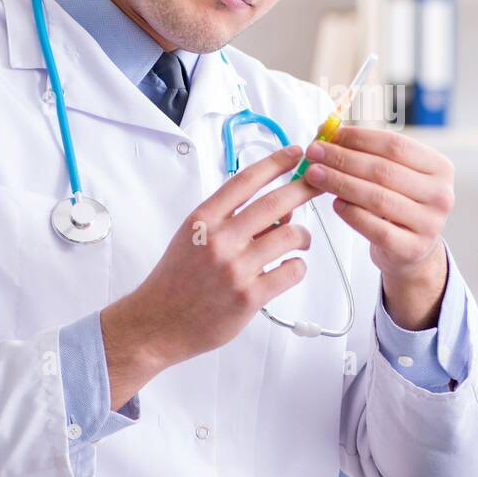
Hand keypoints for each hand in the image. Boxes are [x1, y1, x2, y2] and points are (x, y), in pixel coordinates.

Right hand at [101, 144, 317, 406]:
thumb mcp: (193, 237)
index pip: (246, 181)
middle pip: (275, 202)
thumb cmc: (177, 279)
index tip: (296, 153)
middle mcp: (220, 239)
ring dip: (303, 236)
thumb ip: (229, 219)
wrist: (157, 323)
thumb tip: (279, 208)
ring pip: (290, 236)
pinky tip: (288, 268)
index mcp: (203, 219)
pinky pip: (292, 271)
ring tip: (300, 242)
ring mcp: (235, 269)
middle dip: (304, 188)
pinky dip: (297, 266)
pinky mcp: (250, 297)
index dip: (276, 163)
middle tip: (321, 183)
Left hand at [300, 126, 453, 285]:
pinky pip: (376, 228)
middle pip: (384, 170)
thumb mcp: (395, 175)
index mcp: (440, 167)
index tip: (329, 133)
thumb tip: (326, 132)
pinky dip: (351, 213)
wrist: (413, 249)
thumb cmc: (400, 204)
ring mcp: (430, 224)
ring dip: (340, 183)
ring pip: (377, 198)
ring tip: (315, 174)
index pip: (395, 145)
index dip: (358, 138)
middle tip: (314, 152)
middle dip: (342, 158)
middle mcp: (440, 194)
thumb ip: (368, 153)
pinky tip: (335, 203)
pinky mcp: (412, 248)